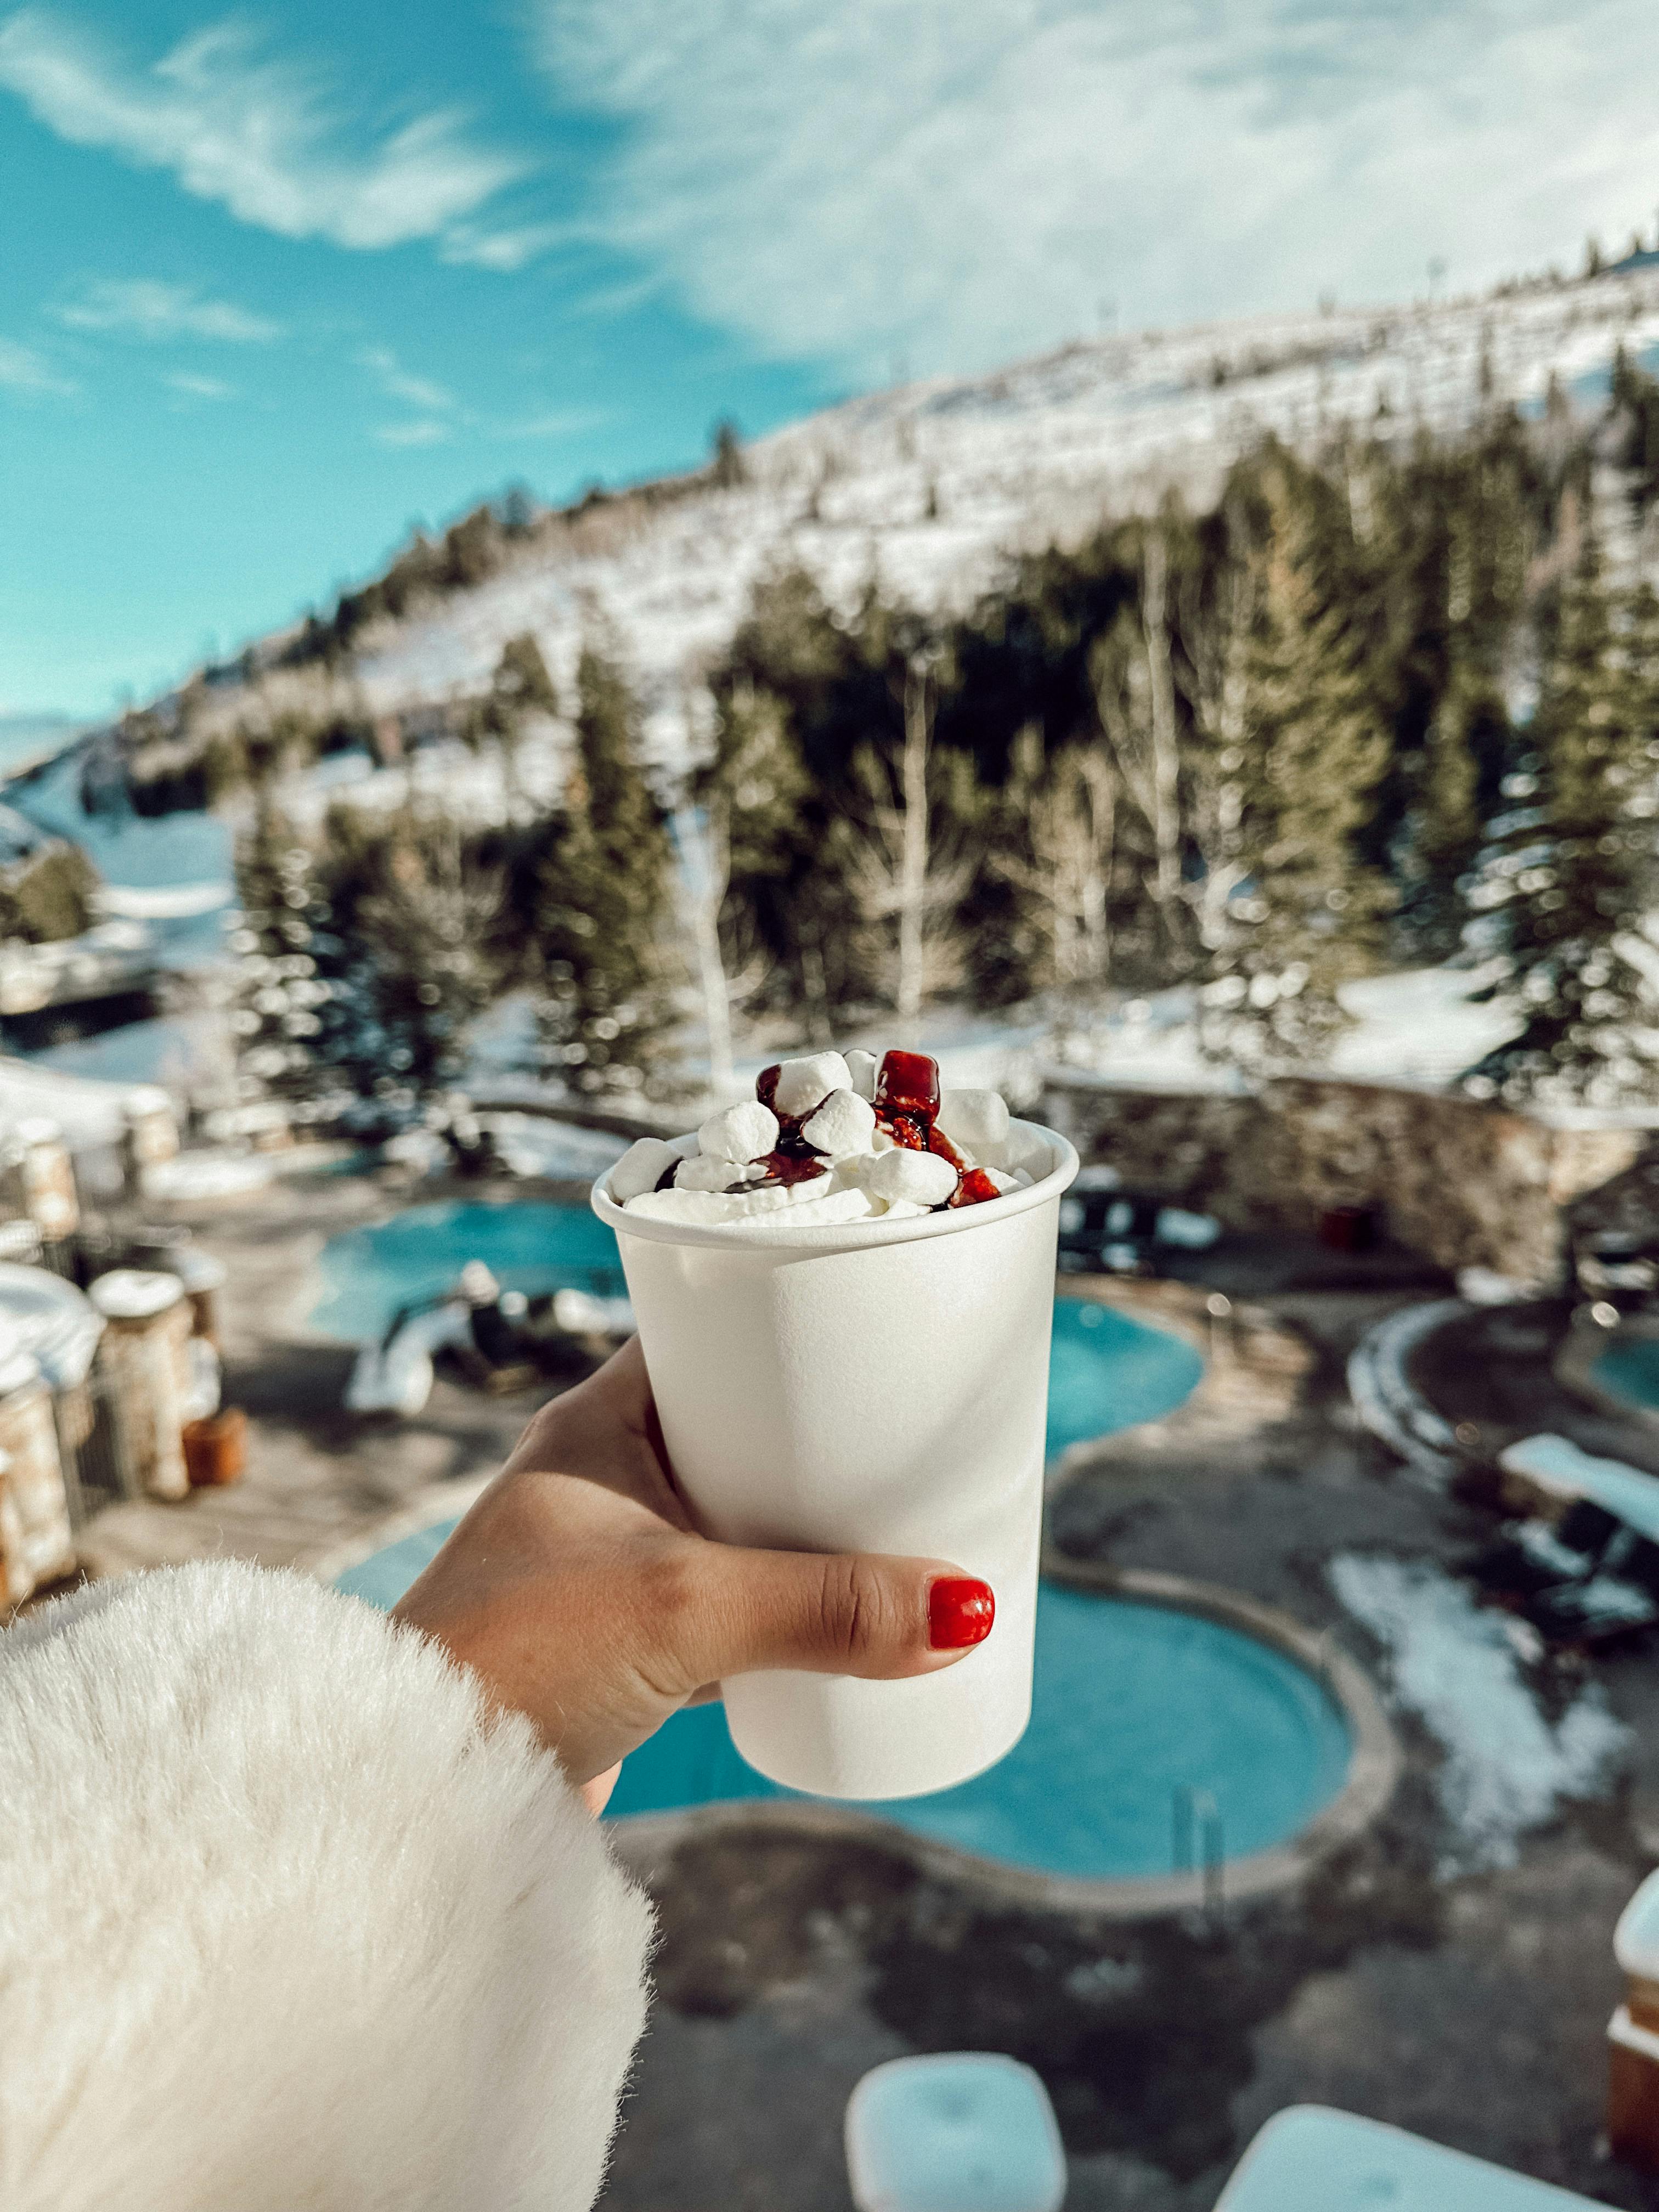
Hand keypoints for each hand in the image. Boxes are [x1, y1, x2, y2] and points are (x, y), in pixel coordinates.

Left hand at [391, 1337, 993, 1811]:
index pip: (712, 1338)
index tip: (883, 1333)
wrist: (416, 1793)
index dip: (795, 1329)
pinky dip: (788, 1608)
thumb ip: (821, 1609)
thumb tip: (963, 1610)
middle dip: (829, 1441)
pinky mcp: (628, 1647)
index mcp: (599, 1424)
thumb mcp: (686, 1612)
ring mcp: (616, 1565)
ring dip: (814, 1530)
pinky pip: (733, 1605)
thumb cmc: (515, 1660)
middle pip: (745, 1433)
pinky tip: (848, 1623)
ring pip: (743, 1523)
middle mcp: (606, 1482)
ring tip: (911, 1524)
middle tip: (922, 1438)